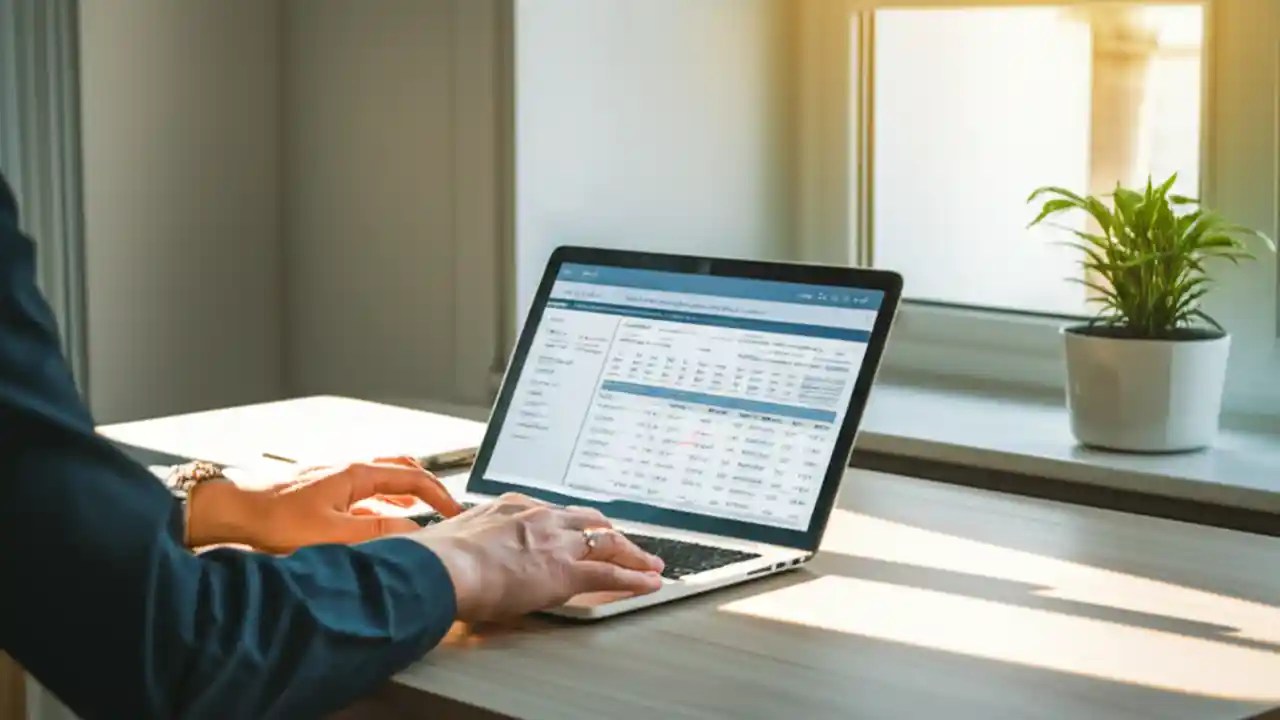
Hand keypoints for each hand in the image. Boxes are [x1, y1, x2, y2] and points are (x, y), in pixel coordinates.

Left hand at [187, 456, 461, 552]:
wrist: (232, 511)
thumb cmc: (275, 520)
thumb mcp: (332, 533)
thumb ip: (378, 534)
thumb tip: (415, 533)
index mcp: (358, 474)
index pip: (414, 476)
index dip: (441, 496)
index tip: (456, 514)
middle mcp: (350, 470)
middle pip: (403, 469)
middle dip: (429, 487)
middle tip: (446, 509)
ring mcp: (337, 479)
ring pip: (384, 479)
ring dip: (407, 494)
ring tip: (421, 515)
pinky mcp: (324, 492)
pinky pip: (366, 492)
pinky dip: (384, 503)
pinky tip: (380, 523)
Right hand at [412, 493, 664, 621]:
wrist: (442, 568)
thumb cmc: (437, 559)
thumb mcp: (457, 537)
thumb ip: (472, 540)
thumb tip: (461, 551)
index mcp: (512, 507)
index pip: (554, 513)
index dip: (573, 525)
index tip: (579, 531)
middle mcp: (541, 518)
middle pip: (588, 521)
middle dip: (609, 533)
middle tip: (623, 543)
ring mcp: (556, 542)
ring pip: (608, 542)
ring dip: (633, 554)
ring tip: (650, 564)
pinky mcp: (566, 571)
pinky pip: (610, 574)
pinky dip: (634, 578)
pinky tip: (649, 583)